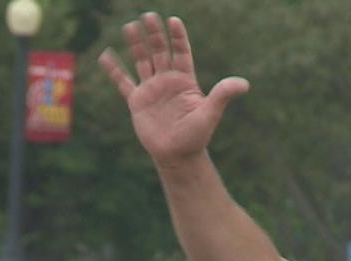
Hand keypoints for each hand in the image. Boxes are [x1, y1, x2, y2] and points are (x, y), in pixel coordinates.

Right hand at [99, 12, 248, 167]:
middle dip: (155, 34)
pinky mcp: (137, 101)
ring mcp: (151, 89)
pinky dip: (114, 70)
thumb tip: (244, 84)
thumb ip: (223, 95)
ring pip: (142, 61)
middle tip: (148, 15)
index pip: (181, 52)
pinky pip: (123, 82)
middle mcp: (167, 81)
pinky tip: (106, 55)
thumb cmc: (196, 136)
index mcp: (185, 80)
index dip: (178, 37)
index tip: (174, 20)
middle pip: (159, 51)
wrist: (178, 156)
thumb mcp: (210, 113)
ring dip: (136, 44)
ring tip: (130, 26)